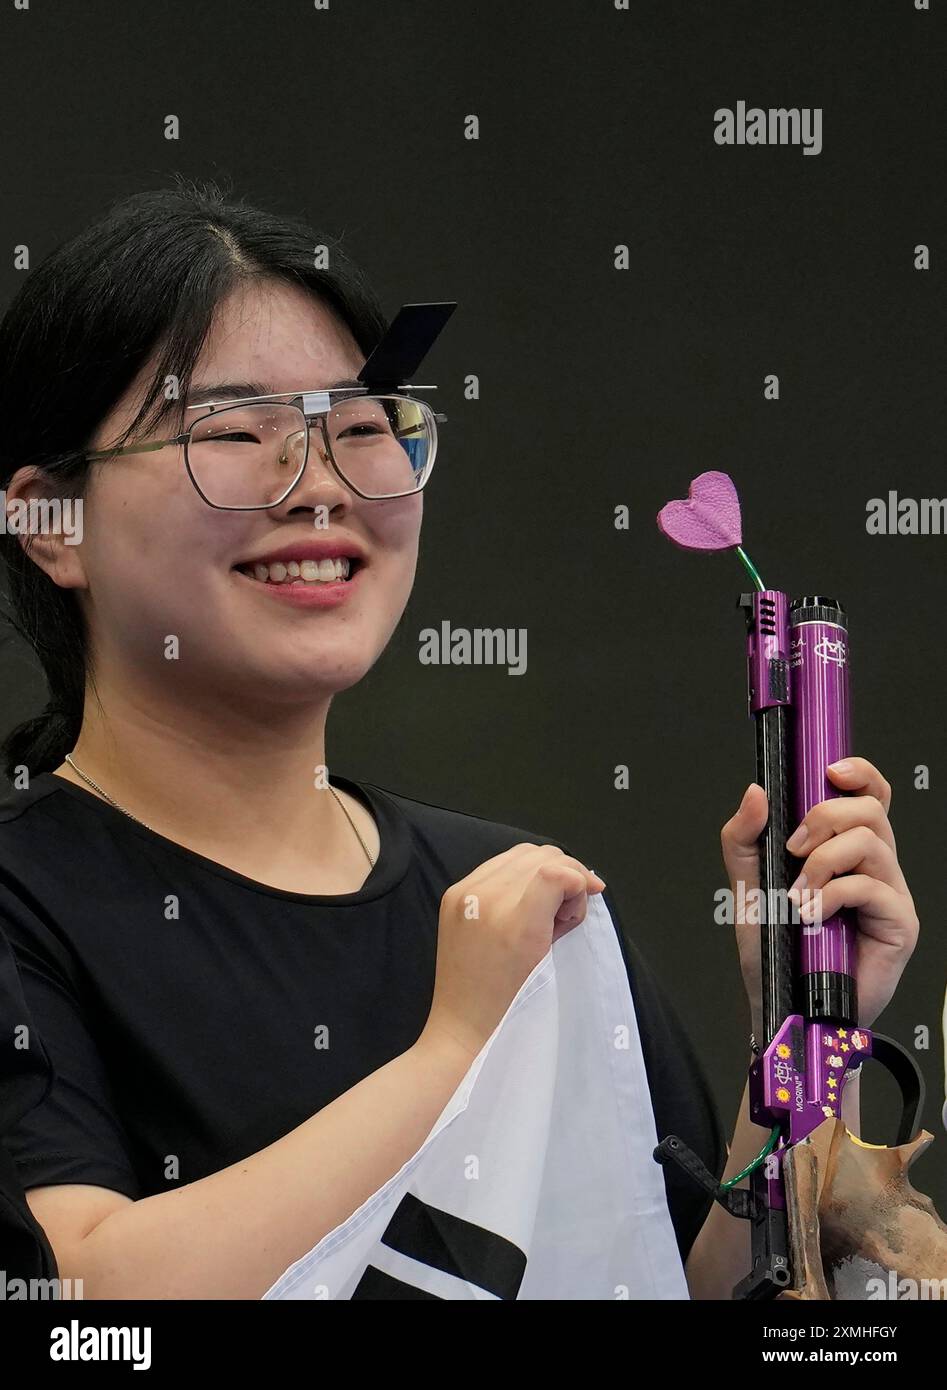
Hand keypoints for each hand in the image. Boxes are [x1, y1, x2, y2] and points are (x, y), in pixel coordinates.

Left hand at [421, 843, 605, 1062]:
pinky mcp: (454, 893)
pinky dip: (519, 872)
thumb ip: (566, 916)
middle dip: (566, 874)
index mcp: (514, 924)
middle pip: (540, 855)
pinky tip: (525, 897)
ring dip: (544, 868)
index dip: (579, 880)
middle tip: (567, 909)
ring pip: (520, 853)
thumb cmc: (513, 1003)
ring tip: (547, 902)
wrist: (463, 1024)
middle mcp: (485, 900)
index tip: (587, 899)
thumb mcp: (550, 959)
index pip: (554, 871)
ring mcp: (465, 893)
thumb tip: (578, 886)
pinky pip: (497, 863)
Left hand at [720, 756, 918, 1032]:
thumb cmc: (774, 948)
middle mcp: (875, 867)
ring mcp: (891, 894)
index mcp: (847, 850)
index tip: (828, 770)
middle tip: (794, 849)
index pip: (871, 795)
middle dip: (825, 816)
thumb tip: (757, 792)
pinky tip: (813, 916)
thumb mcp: (748, 883)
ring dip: (823, 861)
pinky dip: (832, 895)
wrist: (780, 1002)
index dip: (859, 773)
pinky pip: (870, 887)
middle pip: (871, 809)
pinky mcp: (899, 924)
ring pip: (871, 842)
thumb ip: (745, 837)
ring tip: (798, 894)